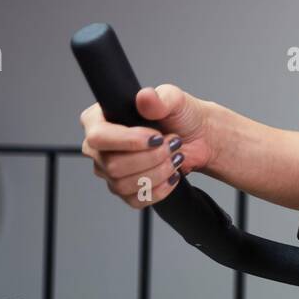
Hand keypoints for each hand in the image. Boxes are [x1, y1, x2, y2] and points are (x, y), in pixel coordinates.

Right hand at [80, 85, 215, 208]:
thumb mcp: (174, 99)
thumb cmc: (181, 115)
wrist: (199, 137)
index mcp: (99, 120)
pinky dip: (159, 189)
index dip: (129, 141)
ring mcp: (109, 171)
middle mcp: (99, 148)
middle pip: (112, 165)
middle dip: (151, 157)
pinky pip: (135, 200)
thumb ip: (159, 98)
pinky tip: (171, 175)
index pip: (99, 137)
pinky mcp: (126, 190)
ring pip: (123, 185)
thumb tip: (145, 97)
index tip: (156, 137)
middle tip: (171, 144)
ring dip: (157, 172)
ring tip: (174, 156)